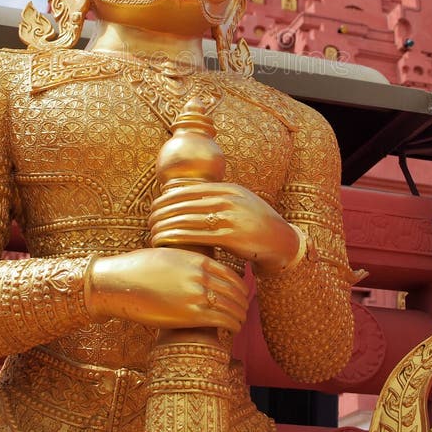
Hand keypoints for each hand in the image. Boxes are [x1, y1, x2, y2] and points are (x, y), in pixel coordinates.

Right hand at [84, 247, 248, 331]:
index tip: (242, 295)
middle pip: (235, 291)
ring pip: (232, 307)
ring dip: (240, 316)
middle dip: (242, 303)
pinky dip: (233, 325)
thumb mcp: (169, 257)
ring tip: (240, 322)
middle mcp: (202, 276)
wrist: (119, 283)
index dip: (240, 287)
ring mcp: (197, 295)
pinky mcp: (191, 314)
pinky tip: (233, 329)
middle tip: (244, 310)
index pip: (231, 275)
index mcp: (198, 260)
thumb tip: (197, 271)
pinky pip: (223, 320)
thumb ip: (188, 263)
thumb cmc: (139, 269)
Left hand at [149, 182, 299, 274]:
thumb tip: (191, 198)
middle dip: (162, 211)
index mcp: (228, 189)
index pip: (189, 189)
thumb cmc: (256, 225)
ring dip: (165, 225)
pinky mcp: (231, 236)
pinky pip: (196, 235)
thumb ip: (219, 198)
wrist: (282, 241)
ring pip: (187, 218)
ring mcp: (230, 217)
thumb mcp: (240, 203)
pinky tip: (164, 240)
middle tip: (148, 220)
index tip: (154, 206)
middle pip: (185, 203)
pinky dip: (176, 236)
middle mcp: (228, 199)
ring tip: (152, 232)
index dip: (168, 198)